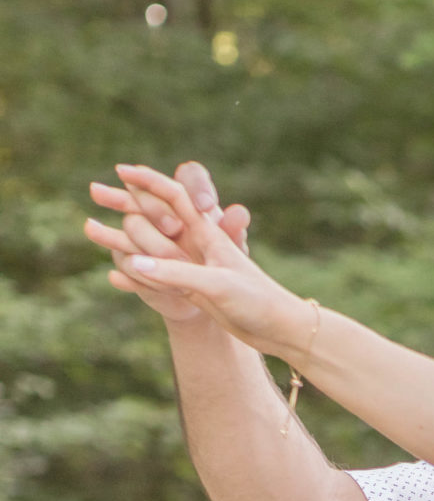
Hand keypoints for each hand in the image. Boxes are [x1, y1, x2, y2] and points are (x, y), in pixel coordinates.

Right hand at [87, 164, 250, 330]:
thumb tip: (134, 261)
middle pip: (155, 215)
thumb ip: (176, 270)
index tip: (123, 169)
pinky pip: (154, 276)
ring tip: (89, 227)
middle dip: (128, 202)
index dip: (150, 180)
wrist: (277, 331)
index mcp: (208, 233)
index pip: (176, 195)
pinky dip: (135, 274)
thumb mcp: (216, 285)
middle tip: (99, 195)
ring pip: (149, 246)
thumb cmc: (257, 301)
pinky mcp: (190, 289)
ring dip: (121, 236)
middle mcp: (197, 244)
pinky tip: (116, 278)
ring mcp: (191, 266)